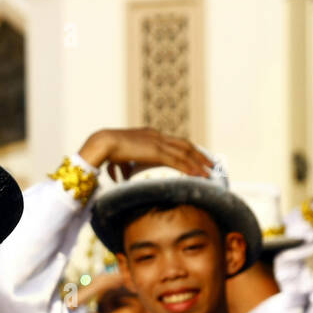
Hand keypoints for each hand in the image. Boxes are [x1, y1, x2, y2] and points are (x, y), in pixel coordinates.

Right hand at [78, 127, 212, 180]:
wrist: (103, 143)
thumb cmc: (106, 151)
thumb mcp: (119, 159)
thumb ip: (124, 167)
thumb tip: (123, 177)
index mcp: (150, 136)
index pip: (174, 142)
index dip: (187, 150)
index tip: (195, 157)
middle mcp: (157, 136)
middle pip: (184, 145)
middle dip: (199, 155)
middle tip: (210, 163)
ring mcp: (158, 143)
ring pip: (185, 153)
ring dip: (199, 162)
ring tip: (209, 171)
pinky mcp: (156, 151)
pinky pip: (178, 161)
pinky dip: (190, 168)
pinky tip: (198, 174)